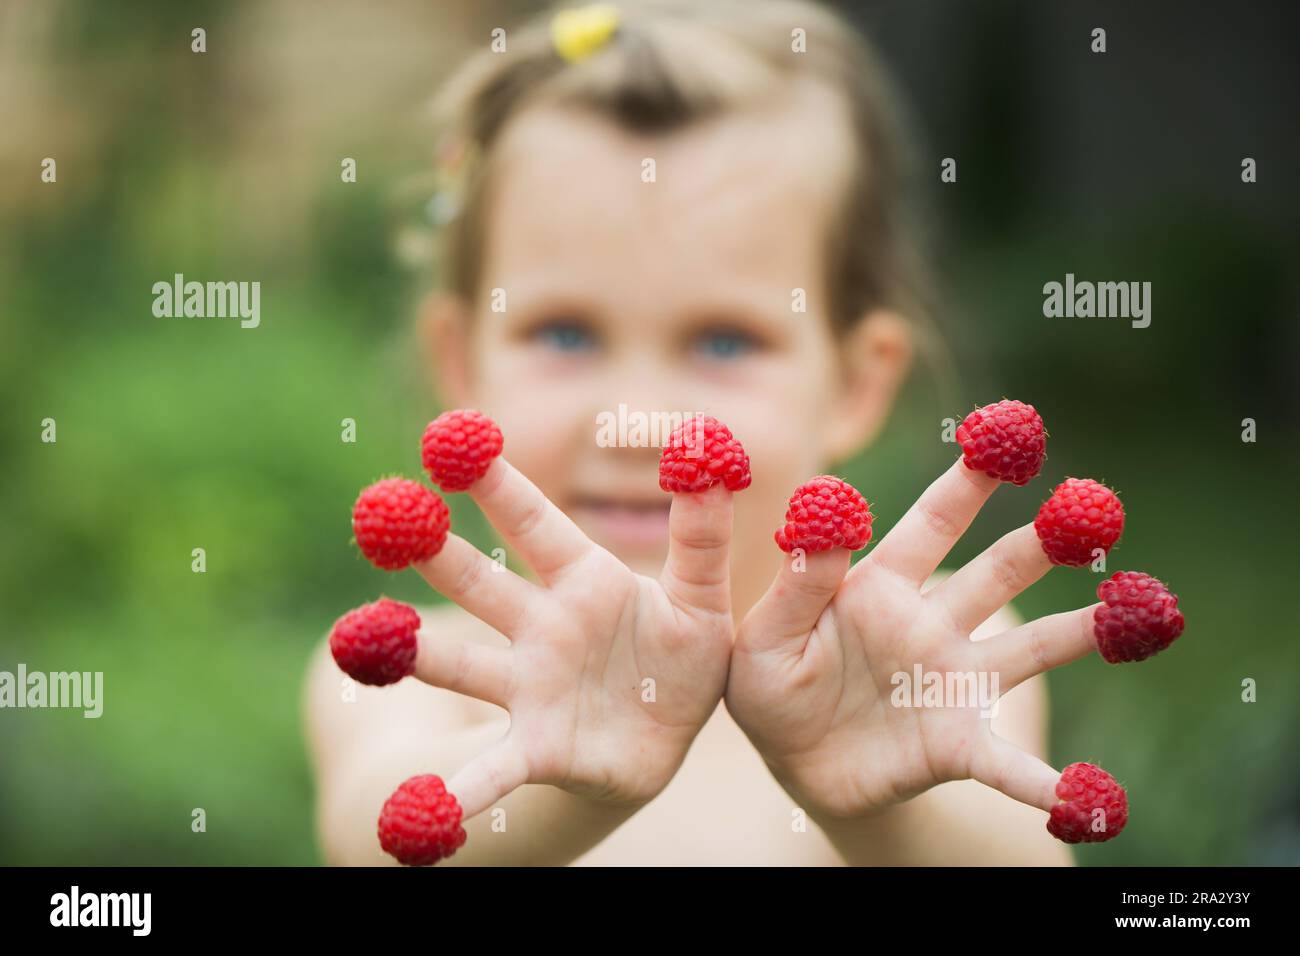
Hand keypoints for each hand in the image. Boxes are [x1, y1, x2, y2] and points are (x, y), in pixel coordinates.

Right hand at [408, 457, 734, 819]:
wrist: (663, 741)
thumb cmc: (676, 655)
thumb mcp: (702, 596)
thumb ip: (702, 534)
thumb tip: (709, 454)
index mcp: (581, 579)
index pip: (532, 521)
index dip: (495, 481)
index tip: (452, 435)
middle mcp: (540, 627)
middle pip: (480, 582)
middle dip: (434, 549)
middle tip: (383, 509)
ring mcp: (528, 687)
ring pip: (464, 664)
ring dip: (415, 654)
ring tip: (358, 637)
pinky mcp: (536, 749)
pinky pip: (493, 772)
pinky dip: (459, 793)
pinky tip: (420, 815)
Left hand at [726, 460, 1096, 821]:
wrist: (793, 763)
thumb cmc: (773, 686)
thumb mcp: (764, 638)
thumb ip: (796, 585)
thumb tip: (823, 513)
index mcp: (880, 587)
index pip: (932, 524)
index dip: (970, 480)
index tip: (1010, 431)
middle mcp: (931, 624)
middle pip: (999, 573)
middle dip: (1044, 541)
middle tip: (1095, 505)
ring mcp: (954, 681)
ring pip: (1032, 648)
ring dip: (1084, 632)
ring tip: (1147, 609)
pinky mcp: (958, 745)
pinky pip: (1009, 767)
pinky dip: (1050, 785)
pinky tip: (1093, 800)